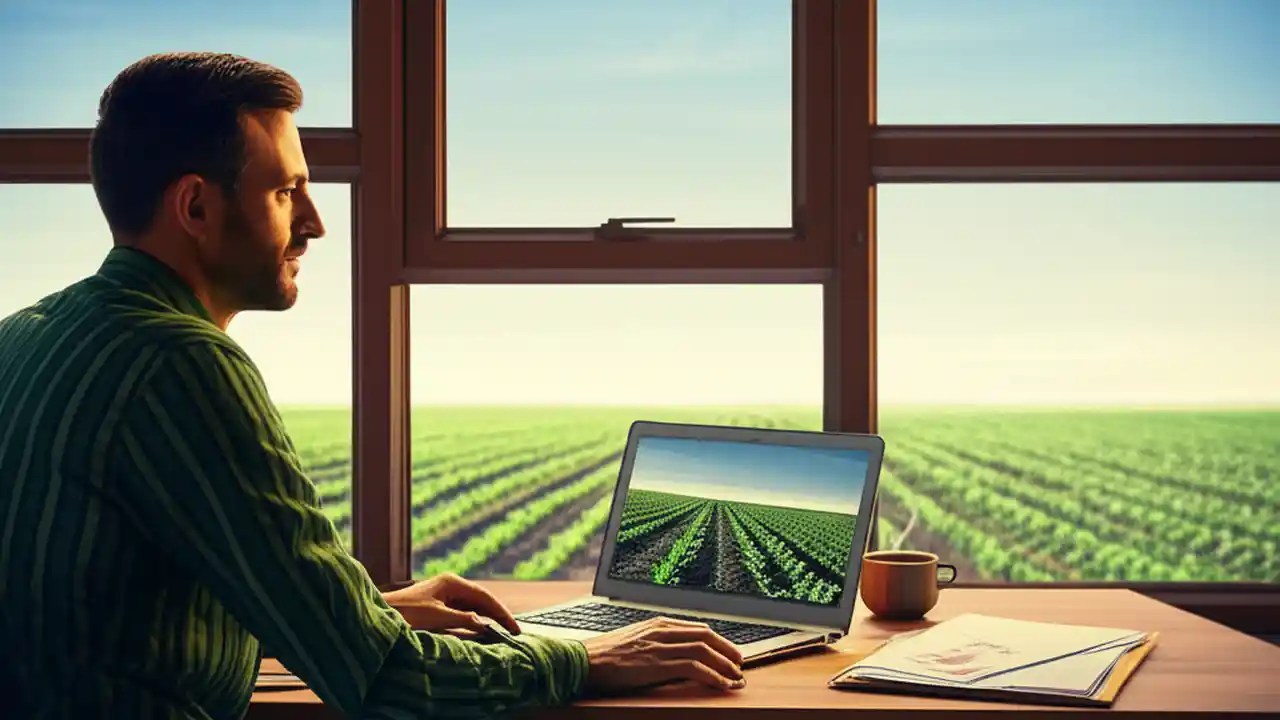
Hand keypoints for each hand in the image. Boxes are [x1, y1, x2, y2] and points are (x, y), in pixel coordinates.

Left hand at [382, 573, 520, 636]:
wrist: (381, 614)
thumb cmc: (405, 613)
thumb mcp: (437, 617)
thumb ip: (463, 619)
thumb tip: (486, 624)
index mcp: (452, 582)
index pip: (485, 596)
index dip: (501, 612)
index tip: (514, 628)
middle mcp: (450, 586)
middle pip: (482, 601)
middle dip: (498, 616)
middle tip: (514, 632)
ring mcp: (445, 596)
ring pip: (474, 608)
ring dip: (488, 620)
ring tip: (503, 633)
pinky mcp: (439, 607)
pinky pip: (464, 614)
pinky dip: (475, 623)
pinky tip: (483, 632)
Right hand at [582, 617, 744, 693]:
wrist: (583, 661)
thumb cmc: (605, 657)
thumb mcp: (635, 642)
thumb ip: (657, 643)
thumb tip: (679, 656)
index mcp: (657, 623)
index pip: (697, 628)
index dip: (718, 641)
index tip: (730, 653)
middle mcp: (662, 630)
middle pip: (706, 635)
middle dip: (728, 650)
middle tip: (740, 665)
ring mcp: (660, 646)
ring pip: (704, 650)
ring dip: (725, 664)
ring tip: (736, 677)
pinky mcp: (657, 663)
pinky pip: (693, 667)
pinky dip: (713, 676)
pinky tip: (722, 684)